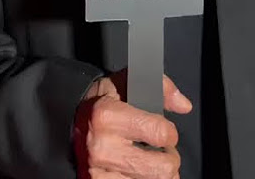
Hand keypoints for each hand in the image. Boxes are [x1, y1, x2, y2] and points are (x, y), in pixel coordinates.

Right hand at [74, 70, 191, 178]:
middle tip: (162, 151)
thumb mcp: (125, 84)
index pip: (160, 133)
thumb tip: (184, 105)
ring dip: (158, 174)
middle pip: (163, 168)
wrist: (69, 125)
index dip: (170, 132)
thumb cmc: (101, 105)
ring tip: (151, 162)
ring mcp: (100, 173)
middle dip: (170, 158)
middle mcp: (102, 147)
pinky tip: (138, 172)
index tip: (164, 131)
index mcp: (107, 116)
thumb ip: (159, 87)